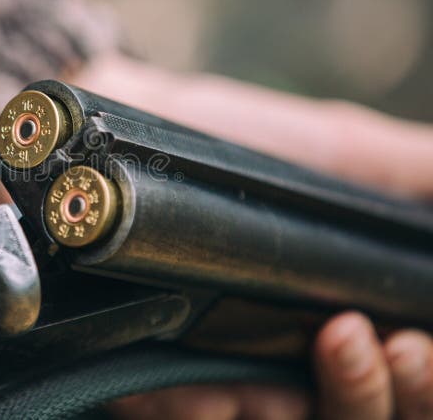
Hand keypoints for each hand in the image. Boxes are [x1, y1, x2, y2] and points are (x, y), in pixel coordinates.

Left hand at [76, 56, 432, 418]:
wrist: (131, 141)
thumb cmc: (233, 143)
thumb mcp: (335, 149)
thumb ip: (408, 172)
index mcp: (345, 313)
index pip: (408, 375)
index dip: (428, 380)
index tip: (422, 340)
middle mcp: (298, 358)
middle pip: (371, 416)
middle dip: (408, 396)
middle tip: (404, 346)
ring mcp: (239, 380)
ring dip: (352, 404)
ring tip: (343, 337)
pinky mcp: (178, 392)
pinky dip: (236, 410)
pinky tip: (250, 386)